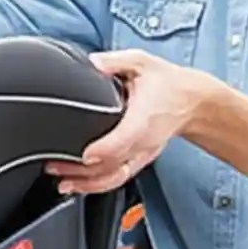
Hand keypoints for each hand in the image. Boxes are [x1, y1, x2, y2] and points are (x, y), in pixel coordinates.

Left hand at [46, 49, 222, 193]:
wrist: (192, 102)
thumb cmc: (167, 83)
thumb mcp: (142, 62)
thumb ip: (116, 61)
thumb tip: (94, 64)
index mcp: (144, 117)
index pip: (124, 141)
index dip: (103, 150)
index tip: (83, 155)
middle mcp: (143, 141)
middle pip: (113, 166)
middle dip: (83, 171)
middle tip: (55, 166)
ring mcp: (142, 154)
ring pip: (115, 178)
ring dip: (87, 184)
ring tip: (63, 182)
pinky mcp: (139, 160)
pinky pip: (118, 179)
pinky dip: (97, 186)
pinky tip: (78, 185)